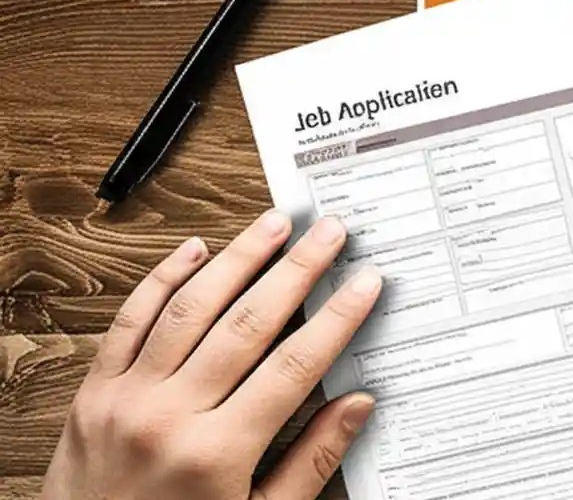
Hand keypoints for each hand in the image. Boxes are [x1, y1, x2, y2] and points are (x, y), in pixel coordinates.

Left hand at [42, 211, 381, 499]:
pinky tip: (195, 251)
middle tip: (329, 233)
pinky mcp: (93, 393)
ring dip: (238, 258)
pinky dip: (163, 280)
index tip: (364, 284)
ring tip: (274, 224)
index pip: (294, 367)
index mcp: (216, 454)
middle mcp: (168, 417)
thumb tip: (358, 406)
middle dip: (297, 270)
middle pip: (248, 324)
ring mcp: (125, 399)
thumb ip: (310, 462)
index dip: (337, 318)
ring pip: (190, 307)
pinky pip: (130, 321)